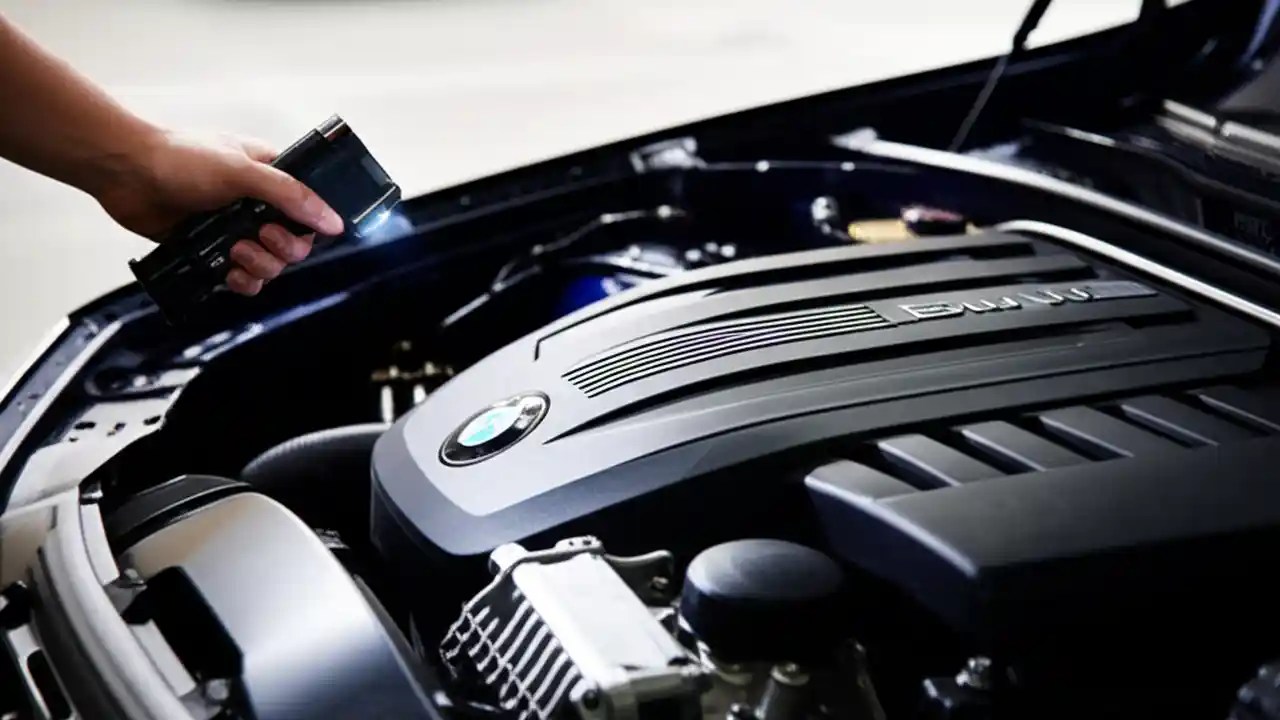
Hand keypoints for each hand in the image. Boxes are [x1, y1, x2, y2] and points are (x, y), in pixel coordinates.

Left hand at [94, 131, 343, 295]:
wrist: (125, 172)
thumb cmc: (180, 159)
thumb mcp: (243, 171)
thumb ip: (290, 196)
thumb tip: (331, 220)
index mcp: (271, 177)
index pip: (309, 210)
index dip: (310, 227)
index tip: (294, 229)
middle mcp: (257, 204)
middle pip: (293, 244)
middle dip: (281, 249)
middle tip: (260, 236)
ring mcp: (235, 228)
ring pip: (269, 264)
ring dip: (259, 265)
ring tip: (236, 250)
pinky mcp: (213, 250)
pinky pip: (241, 277)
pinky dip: (241, 281)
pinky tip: (230, 273)